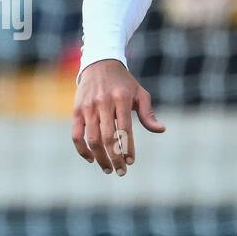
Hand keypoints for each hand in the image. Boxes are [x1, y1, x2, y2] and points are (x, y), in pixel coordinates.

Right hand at [71, 59, 165, 174]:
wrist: (100, 64)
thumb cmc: (124, 83)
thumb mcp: (140, 94)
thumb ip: (148, 114)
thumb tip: (161, 130)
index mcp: (121, 99)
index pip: (125, 129)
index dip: (127, 148)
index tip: (131, 162)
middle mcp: (103, 103)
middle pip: (107, 138)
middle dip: (114, 158)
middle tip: (121, 171)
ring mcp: (88, 108)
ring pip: (91, 139)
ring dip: (100, 157)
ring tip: (108, 169)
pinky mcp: (76, 111)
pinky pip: (76, 134)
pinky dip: (82, 149)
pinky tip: (91, 159)